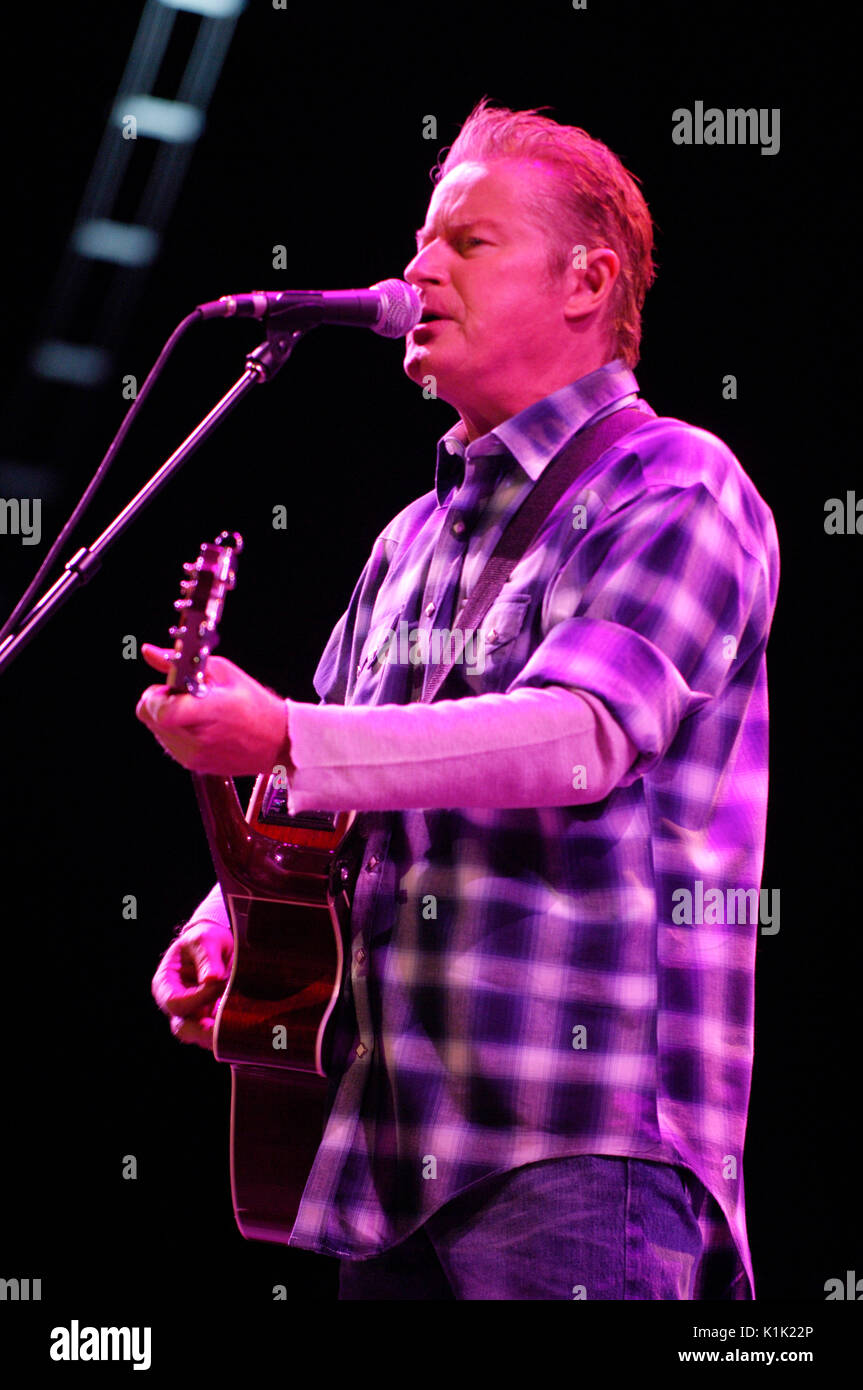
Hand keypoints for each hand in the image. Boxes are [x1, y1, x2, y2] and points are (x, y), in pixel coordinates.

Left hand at [136, 643, 289, 775]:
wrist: (277, 742)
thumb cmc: (255, 705)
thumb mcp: (222, 672)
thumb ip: (180, 663)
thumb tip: (150, 652)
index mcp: (207, 711)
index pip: (158, 710)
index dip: (155, 695)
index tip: (168, 687)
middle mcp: (196, 739)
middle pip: (149, 718)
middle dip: (159, 702)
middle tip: (182, 696)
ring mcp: (193, 756)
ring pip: (156, 731)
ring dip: (167, 717)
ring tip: (196, 711)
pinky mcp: (192, 766)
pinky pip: (169, 743)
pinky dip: (176, 732)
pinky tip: (200, 726)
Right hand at [152, 920, 233, 1050]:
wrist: (219, 943)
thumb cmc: (205, 939)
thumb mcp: (204, 939)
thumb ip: (206, 957)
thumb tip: (211, 978)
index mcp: (165, 984)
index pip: (175, 1002)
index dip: (196, 998)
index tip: (218, 983)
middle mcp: (176, 1004)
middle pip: (183, 1028)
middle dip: (204, 1032)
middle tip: (225, 1030)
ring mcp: (194, 1015)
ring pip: (201, 1037)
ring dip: (219, 1035)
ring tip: (238, 1029)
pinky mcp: (212, 1020)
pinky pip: (218, 1034)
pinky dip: (229, 1033)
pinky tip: (243, 1027)